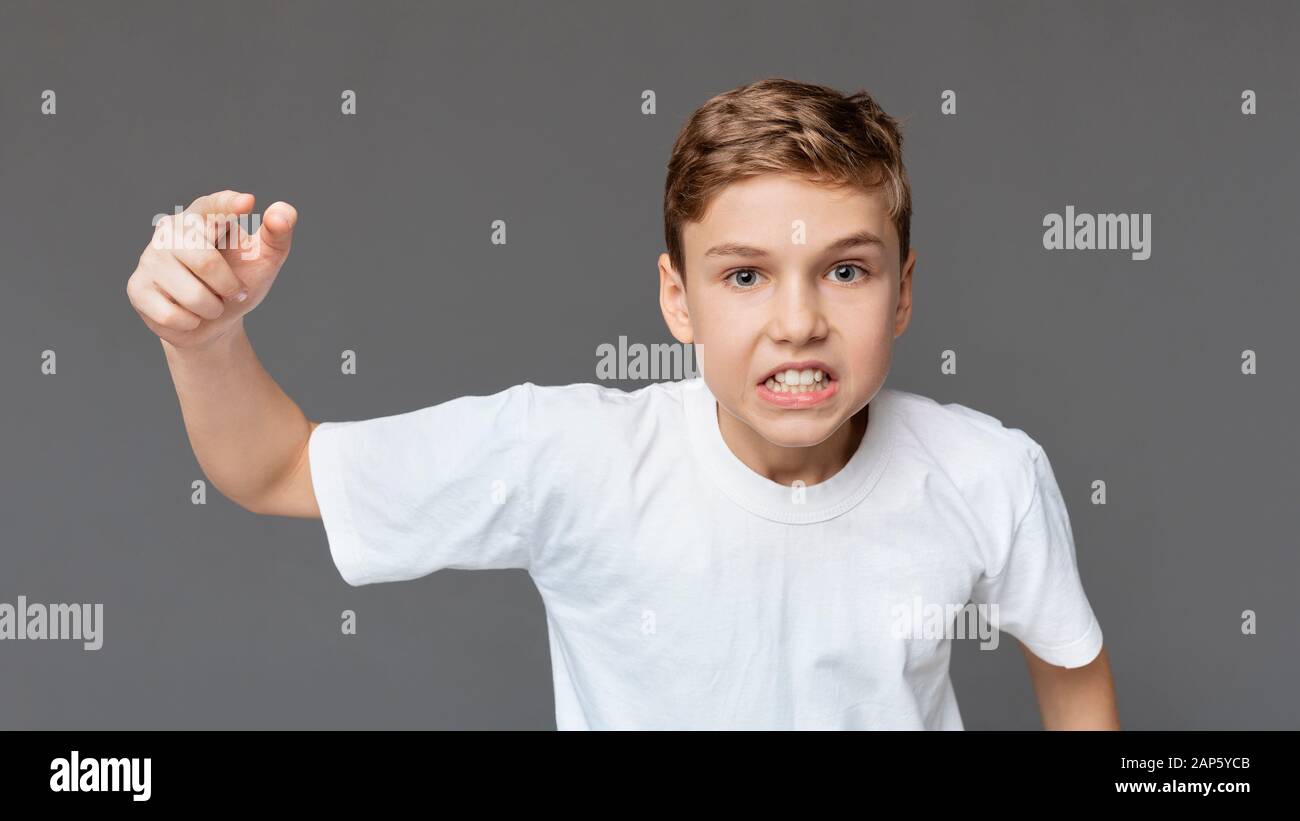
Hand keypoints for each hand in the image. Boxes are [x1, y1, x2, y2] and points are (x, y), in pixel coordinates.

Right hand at [126, 189, 296, 348]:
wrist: (216, 321)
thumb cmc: (240, 280)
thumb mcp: (265, 259)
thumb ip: (278, 234)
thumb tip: (281, 213)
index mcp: (203, 216)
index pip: (213, 207)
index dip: (228, 206)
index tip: (248, 203)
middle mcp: (171, 231)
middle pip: (205, 262)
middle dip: (229, 287)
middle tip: (234, 291)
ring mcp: (150, 258)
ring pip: (192, 295)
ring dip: (213, 308)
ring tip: (209, 302)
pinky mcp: (137, 288)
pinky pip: (172, 315)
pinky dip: (192, 323)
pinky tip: (188, 314)